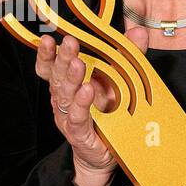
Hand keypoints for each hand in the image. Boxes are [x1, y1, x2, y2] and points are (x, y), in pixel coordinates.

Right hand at [35, 27, 148, 185]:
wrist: (105, 154)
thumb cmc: (108, 115)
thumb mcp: (119, 80)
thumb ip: (127, 55)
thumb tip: (138, 31)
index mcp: (68, 85)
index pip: (51, 67)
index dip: (47, 53)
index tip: (49, 38)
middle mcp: (64, 100)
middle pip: (58, 76)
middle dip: (62, 58)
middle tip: (69, 42)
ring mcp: (69, 117)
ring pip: (65, 96)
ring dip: (71, 78)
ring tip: (78, 64)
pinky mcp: (79, 134)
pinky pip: (77, 118)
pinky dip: (81, 105)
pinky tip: (86, 91)